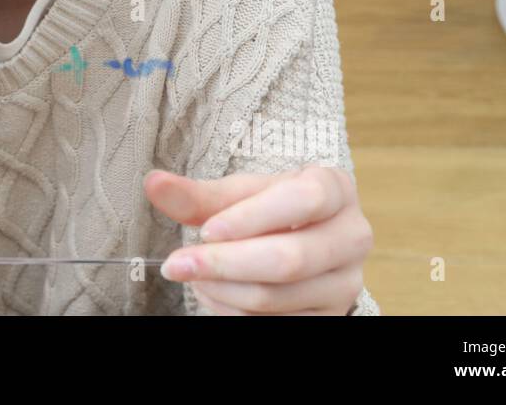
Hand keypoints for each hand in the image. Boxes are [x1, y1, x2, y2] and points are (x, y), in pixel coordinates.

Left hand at [146, 164, 372, 314]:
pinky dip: (233, 311)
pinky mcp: (333, 316)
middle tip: (177, 263)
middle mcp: (352, 236)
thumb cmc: (270, 208)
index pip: (302, 200)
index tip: (206, 231)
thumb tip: (153, 183)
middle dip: (224, 264)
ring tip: (192, 274)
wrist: (304, 237)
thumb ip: (198, 192)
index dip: (251, 217)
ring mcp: (346, 282)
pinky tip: (212, 293)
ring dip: (222, 290)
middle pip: (288, 258)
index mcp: (335, 189)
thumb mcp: (239, 193)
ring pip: (277, 296)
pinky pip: (276, 323)